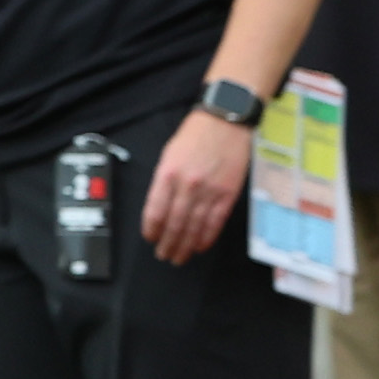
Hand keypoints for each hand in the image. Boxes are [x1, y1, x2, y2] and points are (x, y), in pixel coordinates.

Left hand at [139, 109, 252, 264]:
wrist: (226, 121)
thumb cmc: (195, 135)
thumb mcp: (169, 155)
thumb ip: (163, 182)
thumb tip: (159, 208)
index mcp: (168, 174)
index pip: (155, 211)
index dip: (151, 230)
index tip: (150, 239)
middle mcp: (187, 185)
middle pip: (174, 223)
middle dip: (168, 243)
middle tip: (164, 255)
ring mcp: (209, 191)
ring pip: (194, 227)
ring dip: (185, 245)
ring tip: (179, 257)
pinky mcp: (228, 194)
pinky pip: (215, 222)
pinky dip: (207, 237)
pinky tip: (200, 246)